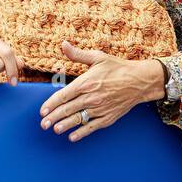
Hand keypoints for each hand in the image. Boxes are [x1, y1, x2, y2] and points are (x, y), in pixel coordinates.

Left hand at [38, 42, 162, 141]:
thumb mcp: (98, 57)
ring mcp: (100, 109)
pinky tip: (72, 137)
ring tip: (55, 130)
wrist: (139, 81)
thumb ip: (78, 54)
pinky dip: (81, 133)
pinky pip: (92, 127)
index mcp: (86, 83)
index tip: (42, 111)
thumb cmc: (117, 68)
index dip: (51, 104)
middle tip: (43, 124)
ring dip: (64, 126)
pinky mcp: (108, 117)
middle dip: (53, 118)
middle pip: (67, 109)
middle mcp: (91, 97)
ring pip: (78, 119)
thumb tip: (63, 44)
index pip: (63, 95)